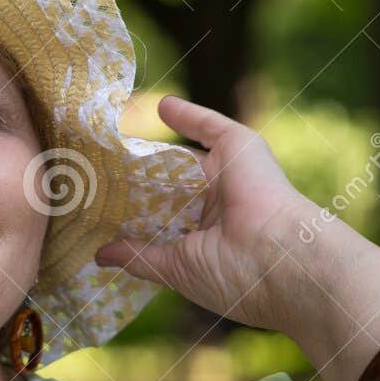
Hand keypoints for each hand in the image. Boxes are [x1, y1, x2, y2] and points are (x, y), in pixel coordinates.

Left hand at [94, 95, 331, 337]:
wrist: (280, 260)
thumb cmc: (233, 274)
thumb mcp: (176, 268)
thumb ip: (139, 256)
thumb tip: (102, 254)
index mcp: (209, 234)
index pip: (166, 217)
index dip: (137, 211)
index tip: (104, 208)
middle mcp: (220, 203)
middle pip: (171, 185)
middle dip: (139, 182)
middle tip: (99, 176)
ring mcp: (229, 174)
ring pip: (183, 156)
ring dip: (152, 151)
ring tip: (114, 143)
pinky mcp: (239, 147)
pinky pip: (209, 125)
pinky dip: (187, 114)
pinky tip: (159, 106)